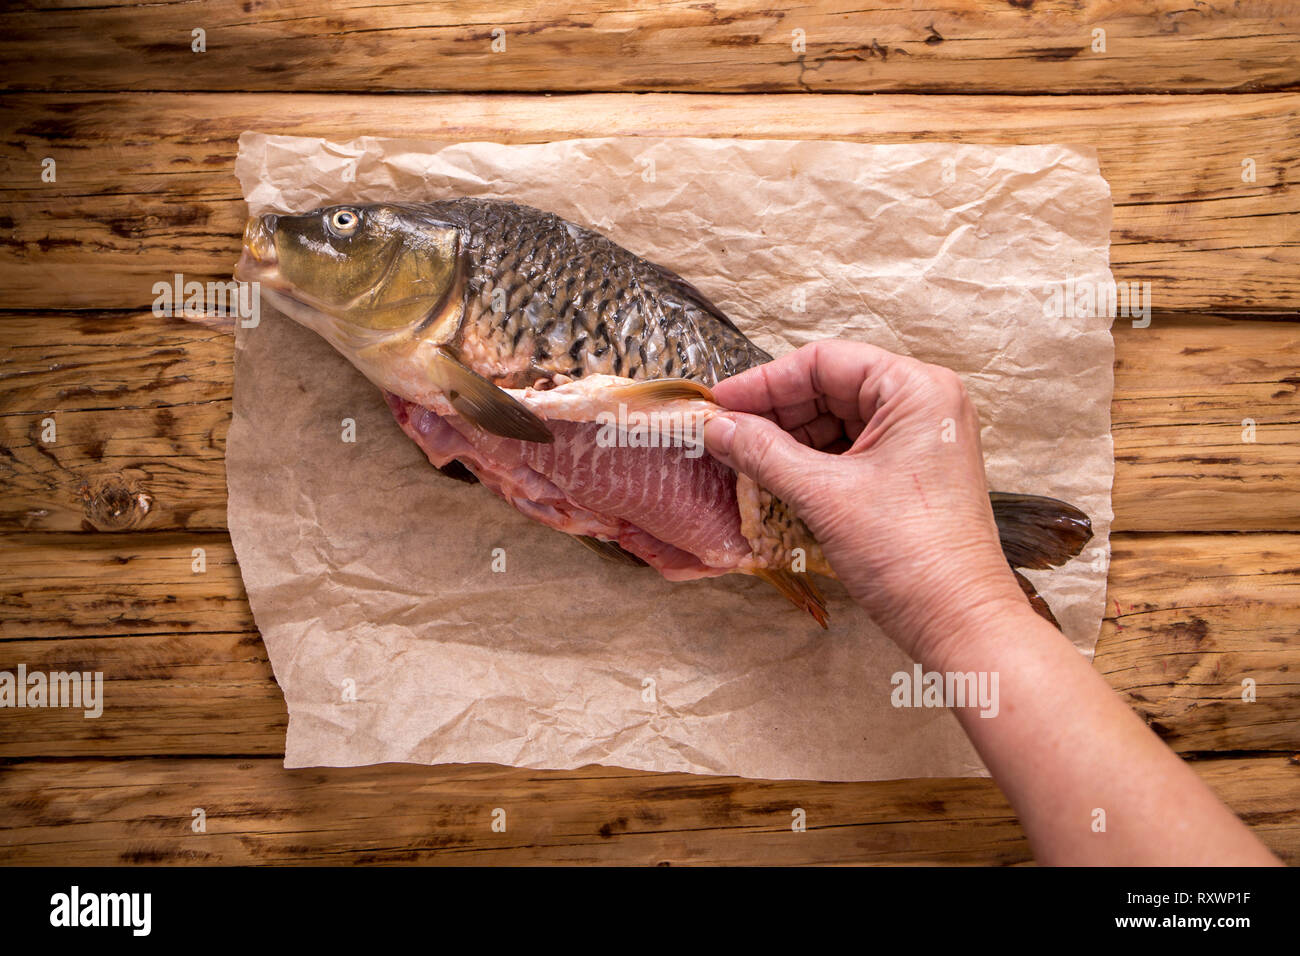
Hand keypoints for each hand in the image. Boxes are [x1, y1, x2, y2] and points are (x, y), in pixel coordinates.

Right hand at [703, 339, 1027, 660]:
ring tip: (741, 460)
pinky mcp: (911, 474)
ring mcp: (920, 441)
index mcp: (916, 391)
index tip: (721, 402)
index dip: (765, 382)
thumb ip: (764, 453)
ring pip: (837, 422)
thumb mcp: (823, 495)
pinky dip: (811, 463)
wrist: (959, 622)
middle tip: (723, 434)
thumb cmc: (909, 554)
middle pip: (830, 389)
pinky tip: (773, 479)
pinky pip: (850, 452)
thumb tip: (717, 428)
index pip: (825, 363)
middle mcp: (925, 405)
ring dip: (788, 440)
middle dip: (774, 413)